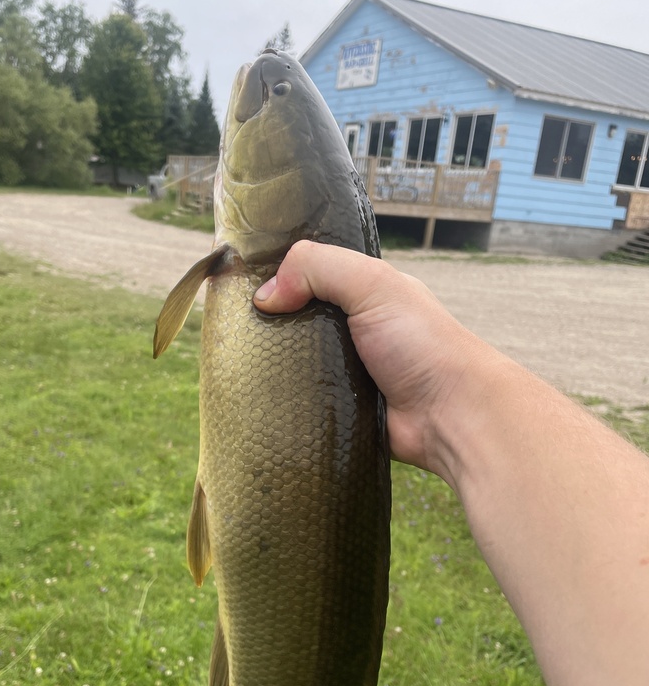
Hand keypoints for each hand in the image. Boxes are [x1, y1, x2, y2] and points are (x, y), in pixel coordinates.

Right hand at [255, 240, 489, 478]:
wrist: (453, 416)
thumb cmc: (424, 345)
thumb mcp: (373, 284)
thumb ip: (319, 269)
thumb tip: (264, 296)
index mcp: (363, 295)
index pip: (309, 276)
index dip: (277, 276)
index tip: (237, 282)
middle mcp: (352, 331)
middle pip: (294, 321)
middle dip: (268, 324)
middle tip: (233, 329)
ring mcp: (345, 372)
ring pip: (293, 364)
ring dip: (273, 367)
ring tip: (238, 366)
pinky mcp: (339, 411)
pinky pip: (301, 403)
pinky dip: (285, 402)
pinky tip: (259, 399)